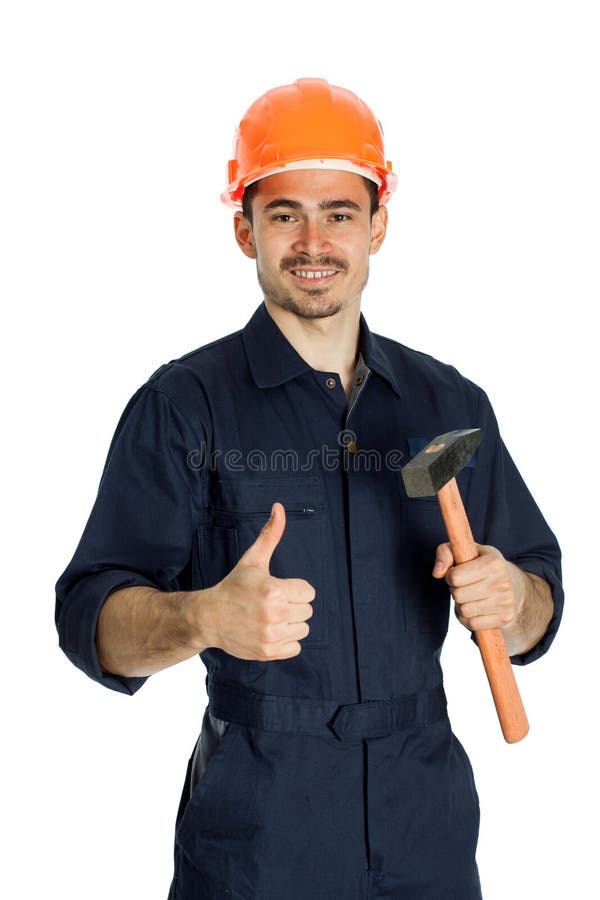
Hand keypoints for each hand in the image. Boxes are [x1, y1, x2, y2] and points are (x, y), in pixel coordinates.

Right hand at [200, 502, 315, 660]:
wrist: (208, 617)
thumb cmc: (234, 586)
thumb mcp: (253, 560)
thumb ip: (270, 535)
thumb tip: (279, 507)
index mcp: (273, 590)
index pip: (309, 592)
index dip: (294, 589)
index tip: (277, 589)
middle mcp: (273, 614)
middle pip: (307, 611)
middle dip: (293, 606)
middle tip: (271, 604)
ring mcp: (270, 635)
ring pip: (303, 629)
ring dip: (291, 624)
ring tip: (270, 618)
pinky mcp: (267, 652)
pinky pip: (295, 648)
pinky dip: (286, 642)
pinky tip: (269, 632)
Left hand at [432, 543, 525, 632]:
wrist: (515, 586)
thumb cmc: (483, 565)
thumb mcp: (466, 551)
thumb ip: (445, 553)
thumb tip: (437, 573)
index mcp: (493, 562)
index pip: (456, 576)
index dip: (450, 576)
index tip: (457, 573)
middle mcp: (502, 582)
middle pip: (458, 595)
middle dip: (455, 591)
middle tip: (464, 586)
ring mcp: (505, 602)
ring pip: (465, 610)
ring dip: (461, 605)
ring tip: (469, 597)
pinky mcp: (505, 618)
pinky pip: (473, 624)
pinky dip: (469, 618)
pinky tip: (475, 609)